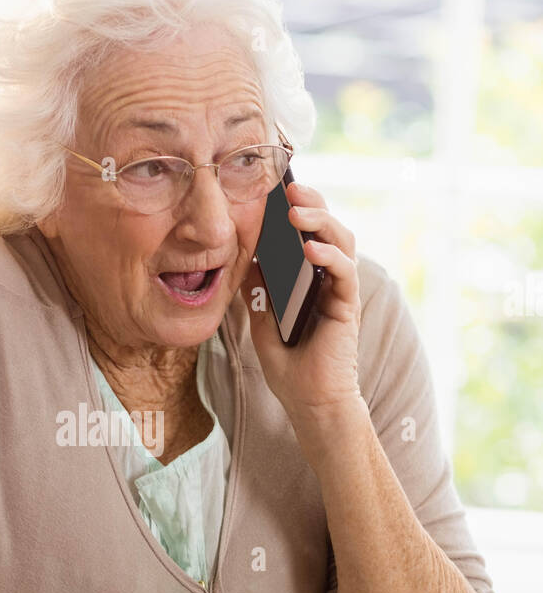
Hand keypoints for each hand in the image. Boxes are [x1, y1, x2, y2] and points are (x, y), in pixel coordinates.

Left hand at [243, 181, 362, 430]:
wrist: (309, 403)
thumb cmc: (289, 366)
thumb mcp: (262, 321)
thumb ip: (257, 290)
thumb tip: (244, 256)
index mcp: (310, 278)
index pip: (307, 233)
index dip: (296, 209)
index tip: (275, 190)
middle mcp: (329, 279)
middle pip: (328, 229)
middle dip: (311, 205)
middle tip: (289, 190)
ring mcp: (340, 292)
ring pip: (342, 243)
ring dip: (321, 223)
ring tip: (297, 212)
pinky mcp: (348, 308)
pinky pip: (345, 274)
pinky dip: (330, 258)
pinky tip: (311, 250)